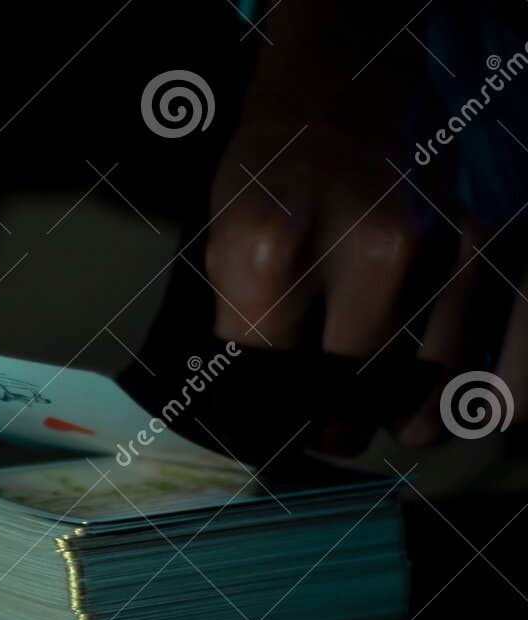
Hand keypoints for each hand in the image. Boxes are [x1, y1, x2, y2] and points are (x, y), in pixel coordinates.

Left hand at [203, 7, 515, 448]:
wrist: (345, 88)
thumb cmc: (275, 175)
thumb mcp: (222, 243)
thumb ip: (241, 331)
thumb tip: (260, 425)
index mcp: (268, 248)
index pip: (266, 386)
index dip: (268, 423)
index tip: (276, 428)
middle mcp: (365, 249)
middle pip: (349, 403)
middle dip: (335, 429)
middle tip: (331, 424)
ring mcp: (443, 245)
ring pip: (428, 396)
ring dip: (404, 418)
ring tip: (388, 408)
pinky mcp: (499, 241)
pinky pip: (511, 366)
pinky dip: (482, 400)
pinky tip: (455, 398)